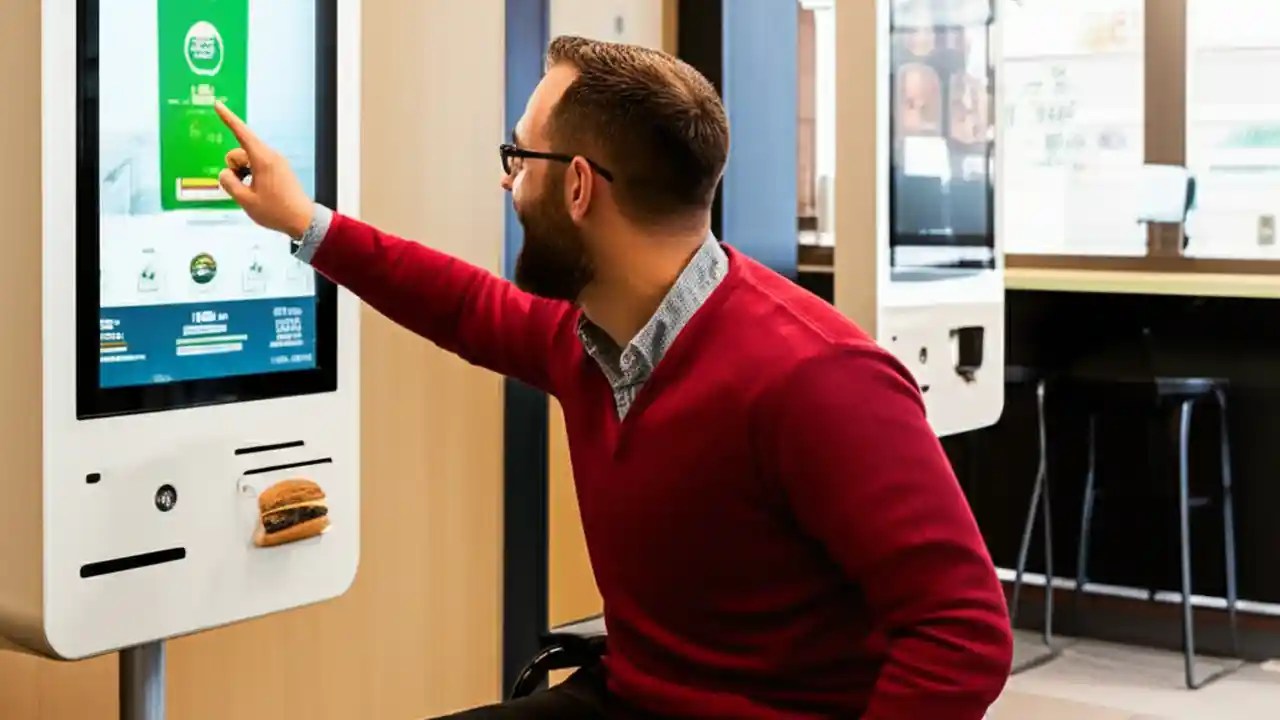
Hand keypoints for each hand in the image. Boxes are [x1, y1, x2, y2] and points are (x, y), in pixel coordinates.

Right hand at [214, 101, 313, 238]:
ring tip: (255, 193)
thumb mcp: (245, 200)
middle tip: (246, 188)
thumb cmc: (276, 211)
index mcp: (263, 159)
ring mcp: (276, 162)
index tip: (218, 104)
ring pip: (247, 160)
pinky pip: (257, 166)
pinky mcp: (279, 169)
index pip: (241, 133)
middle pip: (240, 152)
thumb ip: (229, 183)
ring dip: (243, 174)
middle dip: (235, 167)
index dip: (227, 118)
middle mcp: (271, 156)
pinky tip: (259, 192)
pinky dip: (251, 176)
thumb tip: (225, 173)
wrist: (303, 221)